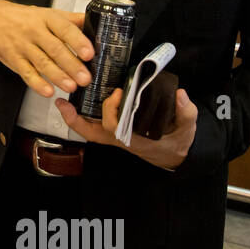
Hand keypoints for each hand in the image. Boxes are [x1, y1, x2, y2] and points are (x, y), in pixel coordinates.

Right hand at [0, 0, 91, 96]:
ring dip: (57, 76)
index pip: (64, 29)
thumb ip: (71, 20)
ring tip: (71, 86)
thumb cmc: (23, 18)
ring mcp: (23, 46)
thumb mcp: (47, 13)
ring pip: (42, 62)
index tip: (89, 53)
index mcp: (46, 18)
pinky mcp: (14, 60)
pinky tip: (47, 91)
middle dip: (71, 65)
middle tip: (85, 77)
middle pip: (55, 49)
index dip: (77, 41)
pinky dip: (37, 83)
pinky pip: (26, 73)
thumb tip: (96, 22)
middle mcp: (34, 32)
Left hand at [54, 87, 197, 170]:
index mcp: (135, 137)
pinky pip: (91, 128)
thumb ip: (186, 112)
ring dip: (75, 118)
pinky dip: (79, 119)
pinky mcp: (112, 132)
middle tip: (83, 96)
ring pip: (89, 131)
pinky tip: (70, 105)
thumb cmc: (177, 140)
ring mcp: (114, 136)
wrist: (174, 155)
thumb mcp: (187, 127)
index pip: (115, 126)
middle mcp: (120, 137)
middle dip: (83, 116)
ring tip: (62, 102)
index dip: (111, 110)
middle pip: (95, 131)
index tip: (118, 93)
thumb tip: (180, 94)